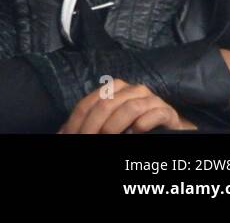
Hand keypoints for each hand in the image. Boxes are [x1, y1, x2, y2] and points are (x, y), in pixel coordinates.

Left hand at [59, 79, 195, 133]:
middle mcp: (131, 89)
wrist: (167, 126)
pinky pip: (154, 113)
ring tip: (108, 138)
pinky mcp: (167, 111)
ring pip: (129, 107)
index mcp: (112, 88)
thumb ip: (90, 124)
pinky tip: (135, 133)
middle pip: (105, 104)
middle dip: (94, 125)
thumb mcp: (108, 122)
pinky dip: (142, 124)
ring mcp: (150, 98)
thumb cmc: (133, 125)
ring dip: (115, 125)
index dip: (77, 122)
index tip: (71, 136)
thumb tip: (62, 134)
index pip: (87, 104)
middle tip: (89, 140)